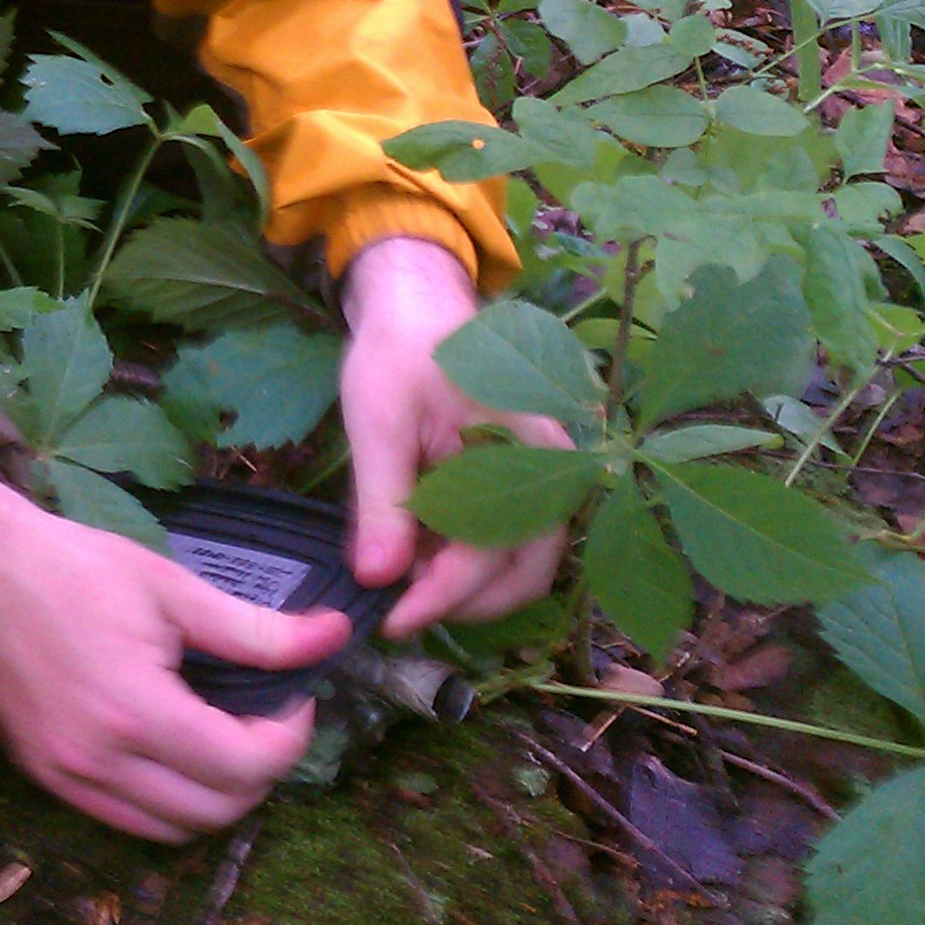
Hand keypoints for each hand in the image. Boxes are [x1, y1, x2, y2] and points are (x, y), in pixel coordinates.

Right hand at [0, 476, 346, 840]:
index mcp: (134, 710)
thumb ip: (256, 628)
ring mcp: (67, 777)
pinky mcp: (47, 778)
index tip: (295, 696)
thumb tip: (333, 636)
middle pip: (216, 811)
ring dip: (216, 796)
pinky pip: (127, 820)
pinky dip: (167, 802)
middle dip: (260, 771)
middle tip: (266, 717)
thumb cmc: (72, 566)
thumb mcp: (171, 587)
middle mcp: (98, 761)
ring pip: (173, 830)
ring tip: (224, 736)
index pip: (244, 766)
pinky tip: (176, 750)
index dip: (289, 737)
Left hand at [340, 236, 571, 634]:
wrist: (416, 306)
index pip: (491, 552)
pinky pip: (501, 541)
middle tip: (399, 609)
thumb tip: (376, 578)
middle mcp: (547, 471)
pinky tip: (412, 552)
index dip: (440, 596)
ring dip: (465, 586)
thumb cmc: (400, 352)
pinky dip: (462, 561)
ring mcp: (535, 479)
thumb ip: (381, 500)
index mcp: (527, 449)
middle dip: (465, 603)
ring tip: (401, 579)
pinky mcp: (514, 484)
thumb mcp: (379, 420)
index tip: (390, 618)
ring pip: (517, 563)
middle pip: (526, 573)